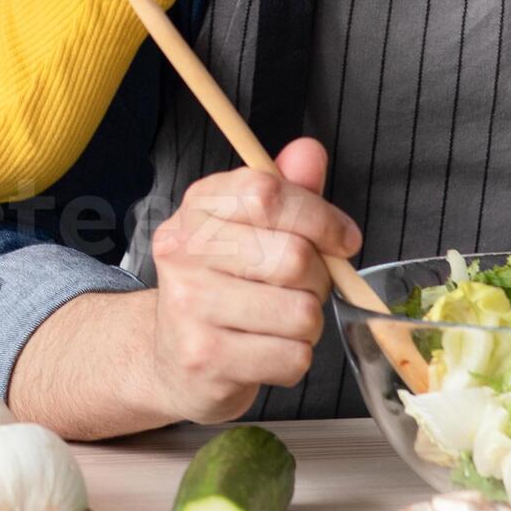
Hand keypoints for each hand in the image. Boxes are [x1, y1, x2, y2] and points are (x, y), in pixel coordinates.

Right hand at [141, 137, 361, 422]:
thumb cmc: (221, 286)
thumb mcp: (247, 230)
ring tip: (281, 321)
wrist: (168, 356)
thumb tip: (309, 153)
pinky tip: (267, 350)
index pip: (267, 193)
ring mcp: (189, 306)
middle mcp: (184, 251)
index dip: (320, 217)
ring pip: (301, 312)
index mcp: (197, 209)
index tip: (342, 240)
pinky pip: (292, 357)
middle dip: (319, 279)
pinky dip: (294, 358)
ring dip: (308, 324)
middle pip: (294, 257)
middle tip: (302, 288)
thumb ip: (285, 190)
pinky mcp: (204, 358)